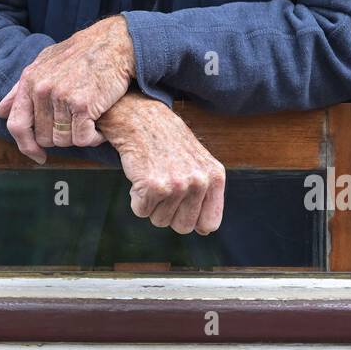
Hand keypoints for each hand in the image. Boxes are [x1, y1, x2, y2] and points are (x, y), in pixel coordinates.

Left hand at [0, 16, 134, 162]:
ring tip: (90, 123)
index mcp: (29, 80)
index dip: (25, 145)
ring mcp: (61, 97)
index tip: (38, 156)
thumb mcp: (45, 62)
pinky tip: (100, 129)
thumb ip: (21, 88)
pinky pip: (83, 138)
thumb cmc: (81, 54)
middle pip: (43, 137)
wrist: (114, 43)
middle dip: (61, 137)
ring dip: (79, 137)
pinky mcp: (83, 104)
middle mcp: (41, 89)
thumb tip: (1, 111)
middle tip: (76, 126)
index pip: (16, 124)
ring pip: (64, 140)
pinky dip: (94, 138)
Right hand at [97, 92, 225, 234]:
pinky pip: (141, 211)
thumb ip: (207, 193)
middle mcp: (199, 182)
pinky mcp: (153, 186)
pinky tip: (141, 176)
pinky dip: (136, 198)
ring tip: (153, 176)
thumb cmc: (168, 142)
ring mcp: (177, 185)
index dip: (192, 219)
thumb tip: (206, 230)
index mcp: (214, 177)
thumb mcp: (198, 162)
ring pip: (160, 220)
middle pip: (183, 227)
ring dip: (152, 203)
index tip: (182, 204)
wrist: (141, 119)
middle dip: (169, 212)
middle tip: (163, 186)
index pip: (209, 223)